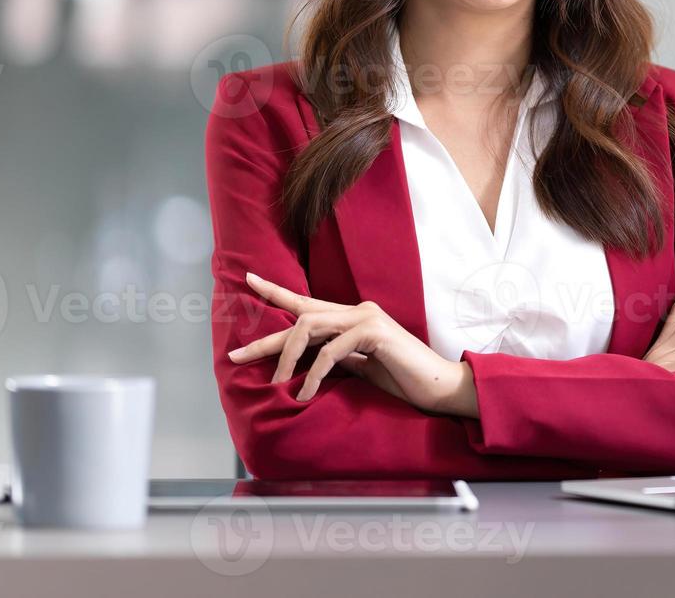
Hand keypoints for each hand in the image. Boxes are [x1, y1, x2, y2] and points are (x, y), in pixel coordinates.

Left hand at [227, 272, 462, 410]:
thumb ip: (338, 357)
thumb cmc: (403, 380)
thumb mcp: (361, 368)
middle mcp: (358, 310)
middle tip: (235, 355)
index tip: (249, 281)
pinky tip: (306, 394)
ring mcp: (367, 318)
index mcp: (353, 317)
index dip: (276, 292)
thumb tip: (309, 361)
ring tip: (276, 383)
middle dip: (264, 338)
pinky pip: (331, 351)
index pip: (308, 304)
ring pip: (309, 328)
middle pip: (300, 317)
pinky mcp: (374, 332)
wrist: (439, 387)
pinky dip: (314, 375)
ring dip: (287, 358)